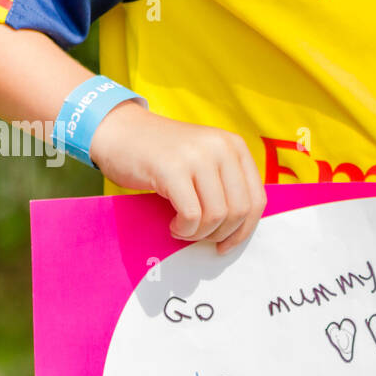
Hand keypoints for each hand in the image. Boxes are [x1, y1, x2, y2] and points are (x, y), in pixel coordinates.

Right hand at [90, 103, 266, 252]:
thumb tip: (240, 230)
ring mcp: (197, 157)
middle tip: (199, 236)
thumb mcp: (204, 160)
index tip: (226, 244)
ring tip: (183, 229)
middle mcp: (221, 148)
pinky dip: (184, 229)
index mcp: (235, 146)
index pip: (256, 199)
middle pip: (239, 211)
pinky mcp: (172, 169)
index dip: (244, 230)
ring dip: (200, 234)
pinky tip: (173, 225)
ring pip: (217, 216)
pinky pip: (192, 216)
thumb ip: (226, 184)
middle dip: (221, 234)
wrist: (119, 131)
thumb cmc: (161, 155)